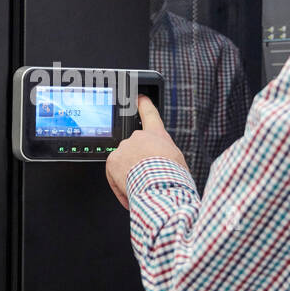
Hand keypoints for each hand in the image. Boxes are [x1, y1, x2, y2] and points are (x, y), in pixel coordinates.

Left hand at [104, 95, 189, 209]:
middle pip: (134, 147)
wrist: (160, 188)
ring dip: (130, 173)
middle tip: (147, 176)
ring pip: (124, 161)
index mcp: (157, 135)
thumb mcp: (177, 159)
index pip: (149, 114)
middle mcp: (138, 137)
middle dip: (138, 161)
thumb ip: (165, 153)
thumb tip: (161, 160)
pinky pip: (114, 173)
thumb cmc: (173, 177)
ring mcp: (124, 148)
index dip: (143, 105)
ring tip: (142, 186)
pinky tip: (131, 191)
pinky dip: (120, 184)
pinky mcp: (112, 160)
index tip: (139, 98)